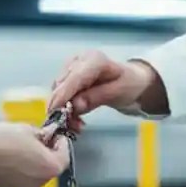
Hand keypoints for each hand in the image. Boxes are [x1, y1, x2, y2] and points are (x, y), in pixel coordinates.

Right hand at [0, 122, 69, 186]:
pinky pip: (21, 179)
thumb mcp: (28, 129)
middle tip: (39, 138)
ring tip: (22, 146)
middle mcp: (39, 183)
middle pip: (50, 167)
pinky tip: (10, 157)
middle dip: (47, 152)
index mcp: (49, 167)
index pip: (65, 155)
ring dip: (33, 162)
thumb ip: (43, 135)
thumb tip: (47, 136)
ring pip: (35, 174)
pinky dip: (20, 170)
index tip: (57, 135)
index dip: (61, 142)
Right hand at [47, 50, 162, 130]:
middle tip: (75, 126)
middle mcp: (79, 60)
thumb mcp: (117, 92)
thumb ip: (96, 98)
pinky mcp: (68, 76)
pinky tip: (76, 117)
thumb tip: (75, 105)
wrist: (131, 80)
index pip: (74, 78)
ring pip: (58, 90)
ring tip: (78, 124)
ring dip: (65, 110)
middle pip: (63, 85)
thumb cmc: (128, 84)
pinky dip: (66, 107)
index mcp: (94, 60)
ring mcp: (72, 66)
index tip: (54, 111)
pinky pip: (60, 93)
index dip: (62, 95)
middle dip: (64, 107)